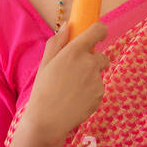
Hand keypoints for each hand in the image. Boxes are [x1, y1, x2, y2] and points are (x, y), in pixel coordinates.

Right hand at [19, 19, 109, 145]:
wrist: (47, 120)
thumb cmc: (43, 90)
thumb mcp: (46, 63)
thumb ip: (57, 42)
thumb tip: (67, 26)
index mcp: (75, 52)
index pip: (98, 30)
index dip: (99, 31)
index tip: (97, 34)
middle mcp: (89, 63)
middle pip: (102, 56)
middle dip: (93, 62)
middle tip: (76, 72)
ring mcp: (97, 80)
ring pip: (99, 75)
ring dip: (90, 79)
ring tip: (72, 90)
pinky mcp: (100, 95)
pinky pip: (98, 89)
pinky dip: (91, 93)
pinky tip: (76, 99)